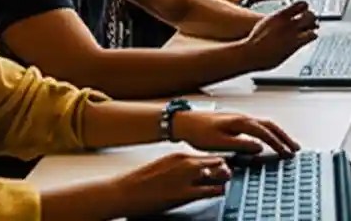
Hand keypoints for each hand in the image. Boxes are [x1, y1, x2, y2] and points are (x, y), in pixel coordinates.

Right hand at [110, 152, 230, 216]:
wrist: (123, 192)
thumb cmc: (140, 181)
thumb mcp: (163, 166)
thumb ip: (180, 166)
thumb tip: (194, 169)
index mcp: (179, 156)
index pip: (209, 154)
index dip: (219, 161)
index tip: (222, 167)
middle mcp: (185, 163)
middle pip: (218, 161)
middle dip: (224, 168)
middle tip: (227, 175)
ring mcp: (185, 178)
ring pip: (219, 173)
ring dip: (224, 178)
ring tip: (224, 183)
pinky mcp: (183, 194)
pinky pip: (211, 190)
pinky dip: (218, 190)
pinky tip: (218, 192)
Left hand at [173, 111, 301, 155]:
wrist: (184, 122)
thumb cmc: (197, 131)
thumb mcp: (219, 142)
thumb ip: (241, 145)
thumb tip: (258, 147)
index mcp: (240, 122)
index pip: (265, 133)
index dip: (277, 144)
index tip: (286, 153)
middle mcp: (242, 117)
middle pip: (270, 125)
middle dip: (284, 137)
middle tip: (295, 147)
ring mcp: (239, 117)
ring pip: (265, 124)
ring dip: (277, 133)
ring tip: (286, 143)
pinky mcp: (235, 120)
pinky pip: (258, 124)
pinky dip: (268, 131)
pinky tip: (267, 137)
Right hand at [243, 1, 318, 69]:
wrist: (252, 52)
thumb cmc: (255, 40)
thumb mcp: (266, 23)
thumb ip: (277, 19)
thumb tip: (283, 18)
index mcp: (281, 15)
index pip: (301, 5)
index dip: (305, 7)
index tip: (305, 10)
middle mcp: (288, 22)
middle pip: (310, 14)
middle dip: (312, 17)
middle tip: (311, 21)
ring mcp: (293, 33)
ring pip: (313, 23)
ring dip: (313, 26)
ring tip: (311, 29)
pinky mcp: (296, 44)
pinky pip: (312, 35)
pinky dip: (312, 35)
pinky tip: (309, 37)